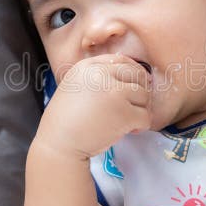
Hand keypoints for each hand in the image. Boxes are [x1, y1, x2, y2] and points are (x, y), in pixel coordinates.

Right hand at [35, 54, 151, 159]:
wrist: (59, 144)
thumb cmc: (65, 120)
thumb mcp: (75, 86)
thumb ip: (97, 77)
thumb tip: (130, 76)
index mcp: (88, 67)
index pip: (122, 60)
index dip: (134, 72)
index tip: (137, 84)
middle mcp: (102, 75)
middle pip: (137, 75)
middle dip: (141, 91)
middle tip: (136, 106)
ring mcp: (114, 93)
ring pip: (144, 95)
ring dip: (141, 109)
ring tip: (129, 121)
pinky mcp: (124, 113)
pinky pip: (146, 116)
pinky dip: (142, 125)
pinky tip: (130, 131)